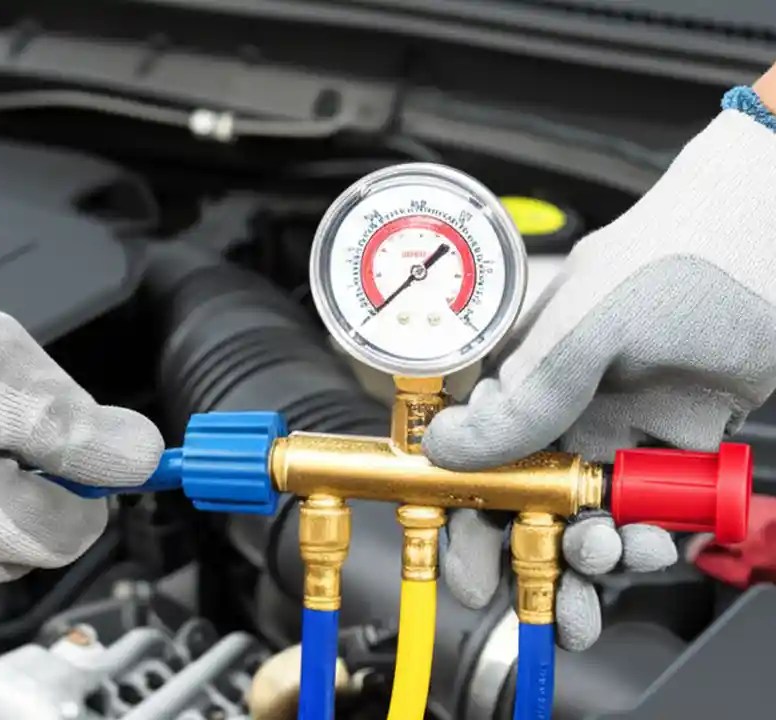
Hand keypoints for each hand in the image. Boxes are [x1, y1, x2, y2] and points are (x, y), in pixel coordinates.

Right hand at [423, 106, 775, 649]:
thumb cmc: (685, 253)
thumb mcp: (592, 323)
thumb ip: (526, 392)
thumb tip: (447, 449)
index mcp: (518, 371)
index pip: (468, 458)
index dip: (462, 521)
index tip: (472, 574)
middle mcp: (558, 406)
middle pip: (522, 503)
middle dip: (529, 559)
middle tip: (547, 597)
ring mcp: (615, 428)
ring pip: (584, 518)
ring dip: (595, 556)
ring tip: (619, 554)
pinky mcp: (671, 448)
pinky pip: (646, 515)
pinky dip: (649, 542)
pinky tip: (658, 542)